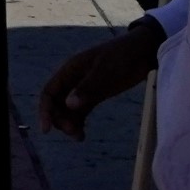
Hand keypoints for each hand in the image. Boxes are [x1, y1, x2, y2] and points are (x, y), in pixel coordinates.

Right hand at [39, 22, 163, 139]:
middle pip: (56, 104)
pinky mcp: (95, 95)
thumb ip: (88, 87)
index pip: (49, 92)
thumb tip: (69, 104)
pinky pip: (80, 112)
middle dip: (60, 120)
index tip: (46, 129)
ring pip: (68, 110)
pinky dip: (79, 123)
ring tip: (79, 136)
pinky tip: (82, 135)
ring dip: (69, 124)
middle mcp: (73, 80)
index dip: (45, 111)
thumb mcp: (105, 70)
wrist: (143, 52)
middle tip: (73, 131)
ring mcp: (83, 89)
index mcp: (70, 70)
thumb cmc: (122, 55)